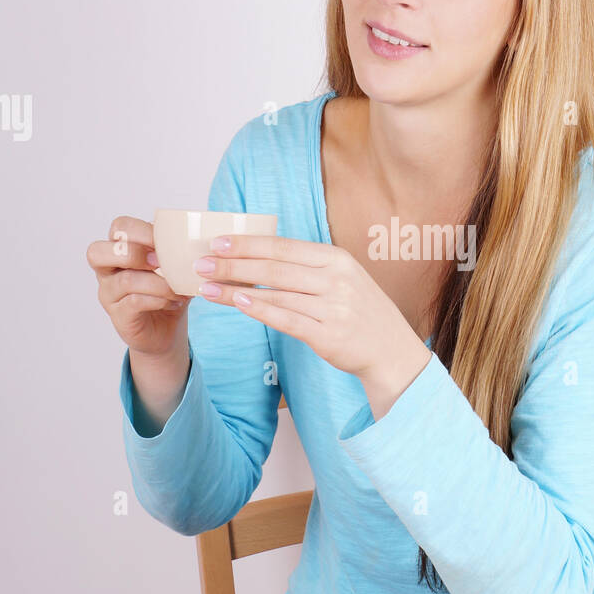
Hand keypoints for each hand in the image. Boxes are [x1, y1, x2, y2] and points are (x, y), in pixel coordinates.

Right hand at [87, 216, 193, 358]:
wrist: (167, 329)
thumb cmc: (168, 292)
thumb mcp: (175, 266)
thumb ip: (176, 251)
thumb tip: (192, 241)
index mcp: (119, 250)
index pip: (119, 228)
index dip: (141, 231)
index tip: (167, 241)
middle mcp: (107, 271)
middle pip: (97, 252)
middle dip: (134, 253)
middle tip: (161, 262)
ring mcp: (109, 294)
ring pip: (125, 280)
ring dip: (159, 283)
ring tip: (178, 289)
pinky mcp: (119, 316)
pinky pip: (134, 303)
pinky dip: (159, 300)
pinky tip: (174, 301)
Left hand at [194, 234, 431, 414]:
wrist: (391, 350)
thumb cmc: (359, 311)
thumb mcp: (342, 277)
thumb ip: (306, 266)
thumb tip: (256, 256)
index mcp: (336, 258)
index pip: (283, 247)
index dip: (247, 244)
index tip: (217, 242)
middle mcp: (335, 280)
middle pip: (274, 269)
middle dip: (233, 265)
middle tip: (201, 264)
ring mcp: (333, 308)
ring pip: (274, 294)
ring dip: (236, 290)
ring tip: (207, 287)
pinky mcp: (327, 336)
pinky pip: (286, 320)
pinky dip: (260, 311)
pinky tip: (237, 305)